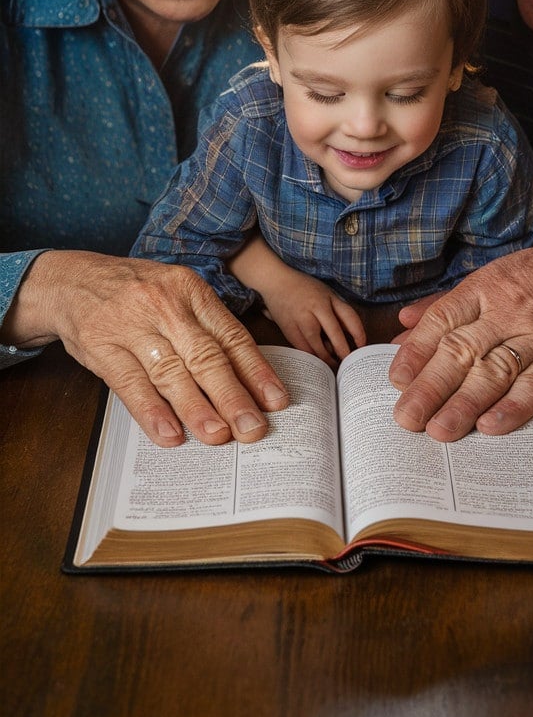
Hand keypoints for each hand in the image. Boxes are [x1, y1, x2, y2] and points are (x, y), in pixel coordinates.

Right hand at [7, 251, 289, 446]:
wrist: (72, 280)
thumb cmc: (135, 293)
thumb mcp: (175, 294)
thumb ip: (205, 328)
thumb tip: (246, 378)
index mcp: (191, 290)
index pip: (230, 335)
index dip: (255, 370)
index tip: (275, 400)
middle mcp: (165, 305)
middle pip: (206, 356)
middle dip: (233, 396)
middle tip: (253, 428)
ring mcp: (132, 325)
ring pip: (171, 372)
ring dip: (197, 408)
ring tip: (218, 435)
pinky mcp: (102, 346)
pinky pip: (131, 383)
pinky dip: (152, 411)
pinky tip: (169, 433)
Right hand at [263, 272, 366, 366]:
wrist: (276, 281)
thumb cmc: (305, 288)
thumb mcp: (327, 293)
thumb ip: (338, 311)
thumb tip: (351, 335)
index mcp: (328, 298)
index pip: (349, 316)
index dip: (358, 333)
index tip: (361, 346)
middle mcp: (315, 308)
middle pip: (334, 333)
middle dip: (343, 350)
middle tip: (348, 362)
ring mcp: (300, 319)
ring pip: (316, 344)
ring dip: (326, 357)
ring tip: (332, 364)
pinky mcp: (288, 328)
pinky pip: (302, 347)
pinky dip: (310, 355)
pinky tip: (316, 359)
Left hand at [388, 238, 532, 440]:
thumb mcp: (497, 273)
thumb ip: (450, 302)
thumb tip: (404, 325)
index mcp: (488, 286)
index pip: (443, 319)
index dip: (416, 350)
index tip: (395, 379)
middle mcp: (510, 309)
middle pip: (463, 351)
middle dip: (430, 387)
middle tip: (406, 418)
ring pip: (495, 372)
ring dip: (464, 404)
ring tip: (439, 431)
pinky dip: (515, 407)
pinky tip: (491, 426)